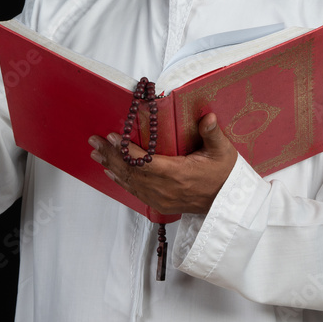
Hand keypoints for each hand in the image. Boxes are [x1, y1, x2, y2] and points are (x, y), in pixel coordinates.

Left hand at [88, 113, 238, 215]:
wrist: (227, 204)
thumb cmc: (225, 175)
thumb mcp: (223, 152)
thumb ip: (213, 134)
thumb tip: (208, 117)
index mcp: (177, 174)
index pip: (144, 162)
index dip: (125, 151)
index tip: (112, 137)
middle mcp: (165, 189)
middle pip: (131, 172)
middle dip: (110, 155)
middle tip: (94, 141)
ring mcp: (161, 199)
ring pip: (130, 182)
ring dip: (111, 167)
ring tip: (96, 153)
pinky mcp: (160, 204)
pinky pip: (135, 192)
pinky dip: (121, 180)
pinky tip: (110, 171)